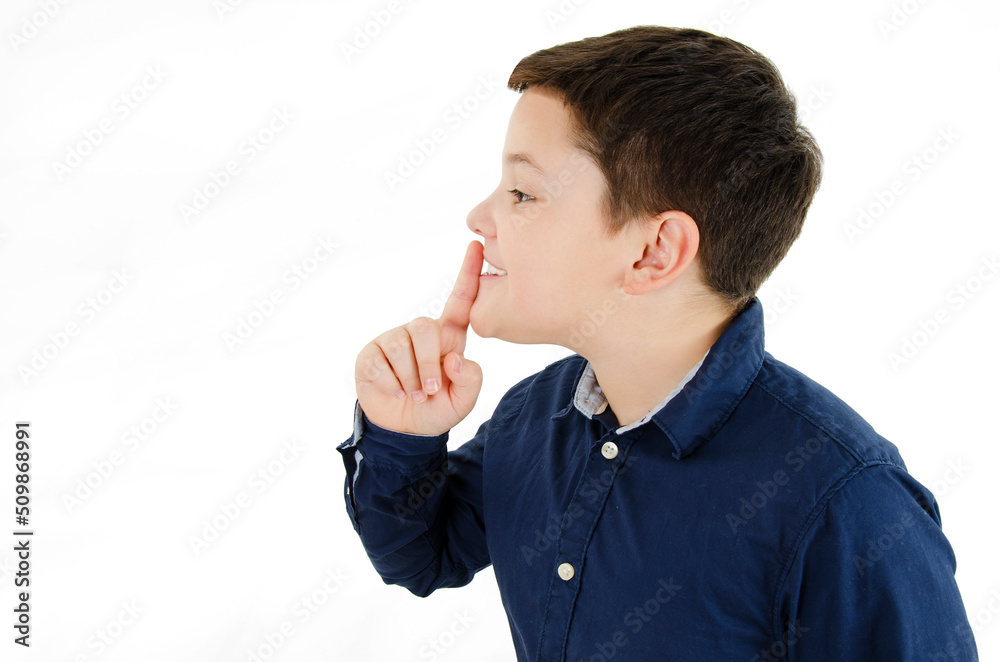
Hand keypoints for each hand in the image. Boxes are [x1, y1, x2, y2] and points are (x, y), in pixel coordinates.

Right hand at [354, 240, 484, 435]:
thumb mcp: (462, 402)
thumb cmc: (436, 410)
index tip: (478, 246)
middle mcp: (422, 332)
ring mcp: (395, 339)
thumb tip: (456, 359)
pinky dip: (392, 384)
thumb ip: (471, 382)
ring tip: (414, 395)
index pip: (461, 302)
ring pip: (403, 345)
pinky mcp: (373, 352)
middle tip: (431, 392)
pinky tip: (395, 391)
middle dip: (430, 365)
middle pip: (426, 328)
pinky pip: (383, 360)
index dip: (469, 274)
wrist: (403, 430)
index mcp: (449, 338)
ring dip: (412, 379)